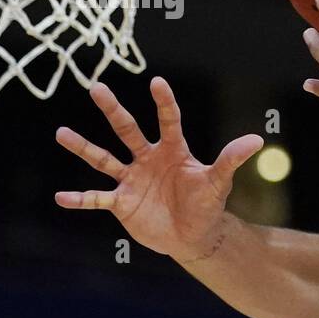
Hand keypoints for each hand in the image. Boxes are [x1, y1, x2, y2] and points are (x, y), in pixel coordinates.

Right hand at [54, 78, 262, 261]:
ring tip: (61, 133)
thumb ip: (231, 160)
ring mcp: (131, 179)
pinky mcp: (122, 202)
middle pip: (127, 130)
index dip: (164, 103)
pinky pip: (97, 198)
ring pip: (103, 158)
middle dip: (113, 110)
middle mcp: (147, 159)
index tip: (157, 82)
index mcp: (173, 150)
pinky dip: (80, 199)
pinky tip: (61, 198)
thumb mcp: (218, 182)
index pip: (169, 121)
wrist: (192, 235)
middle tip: (96, 87)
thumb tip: (258, 139)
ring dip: (83, 147)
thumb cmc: (206, 204)